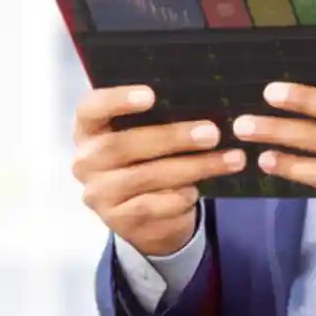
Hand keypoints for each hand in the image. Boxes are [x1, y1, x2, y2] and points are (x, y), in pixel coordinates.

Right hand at [72, 85, 245, 255]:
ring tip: (229, 159)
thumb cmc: (148, 157)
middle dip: (172, 138)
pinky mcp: (118, 221)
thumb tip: (203, 99)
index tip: (151, 94)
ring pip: (146, 177)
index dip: (117, 99)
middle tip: (212, 133)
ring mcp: (99, 194)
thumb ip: (160, 117)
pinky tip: (200, 189)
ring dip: (193, 167)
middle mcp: (86, 161)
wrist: (143, 214)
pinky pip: (153, 206)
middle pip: (122, 145)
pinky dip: (181, 196)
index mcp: (89, 130)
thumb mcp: (146, 134)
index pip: (90, 108)